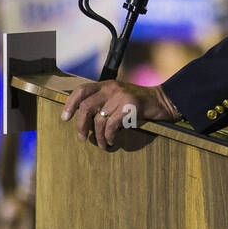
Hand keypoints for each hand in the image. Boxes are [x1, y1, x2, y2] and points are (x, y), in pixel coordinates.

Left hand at [61, 80, 181, 149]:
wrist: (162, 101)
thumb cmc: (137, 104)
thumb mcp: (118, 97)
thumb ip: (103, 102)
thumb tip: (83, 119)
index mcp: (107, 85)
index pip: (82, 90)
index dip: (70, 104)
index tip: (65, 118)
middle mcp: (112, 88)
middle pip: (86, 106)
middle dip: (81, 125)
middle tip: (82, 137)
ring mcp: (122, 96)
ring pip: (99, 120)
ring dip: (98, 136)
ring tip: (102, 144)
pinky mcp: (131, 106)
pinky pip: (112, 125)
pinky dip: (109, 136)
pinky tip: (112, 140)